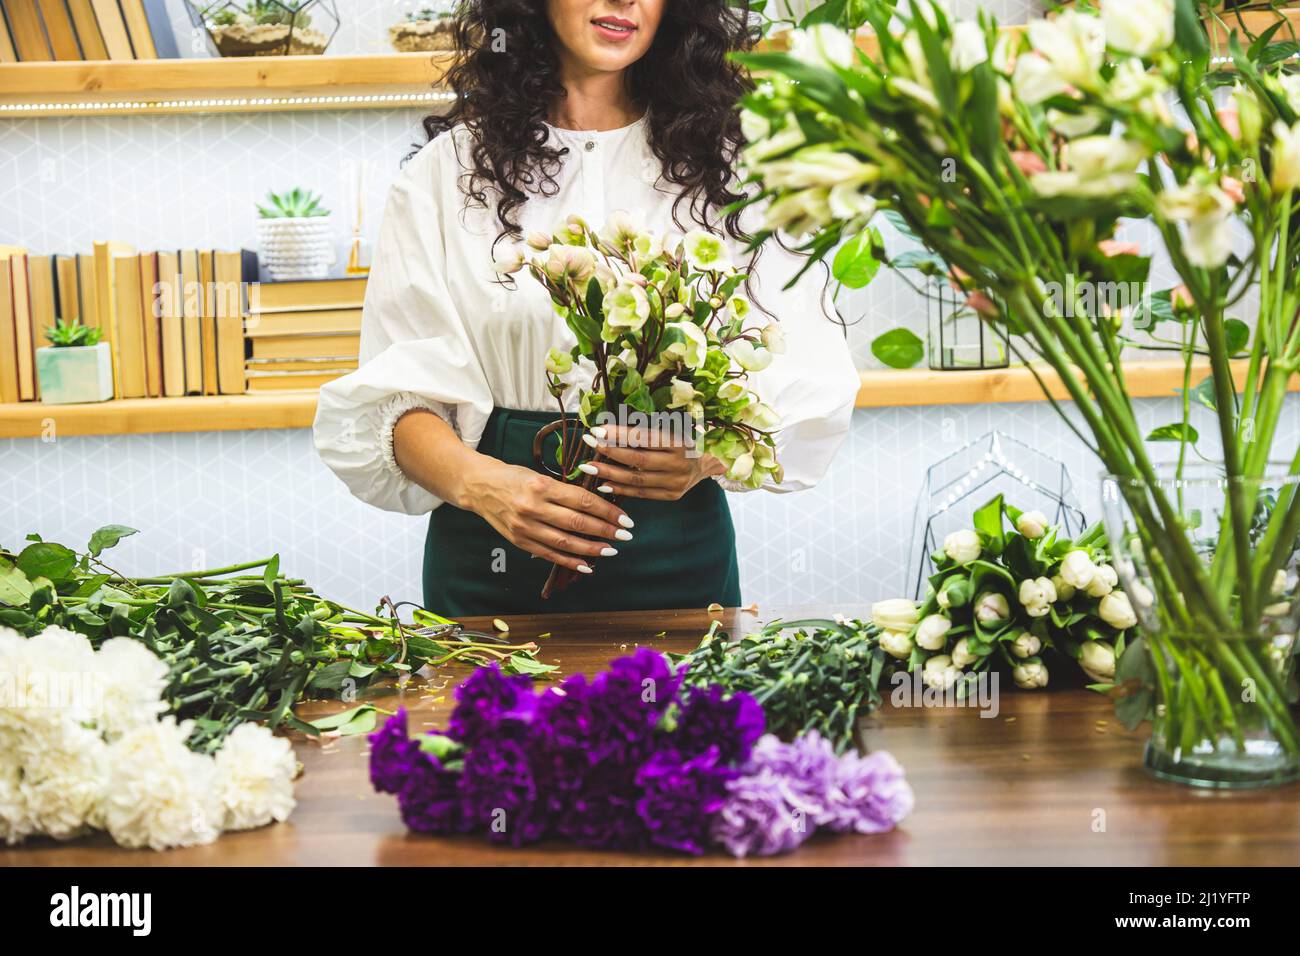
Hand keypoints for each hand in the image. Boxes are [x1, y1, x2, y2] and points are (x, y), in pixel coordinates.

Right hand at [462, 458, 635, 573]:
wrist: (479, 487)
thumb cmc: (515, 478)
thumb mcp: (539, 476)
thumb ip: (564, 491)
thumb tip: (597, 505)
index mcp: (541, 486)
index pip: (582, 501)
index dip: (606, 511)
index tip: (624, 519)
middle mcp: (532, 507)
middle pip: (576, 523)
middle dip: (604, 531)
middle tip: (624, 535)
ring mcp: (524, 527)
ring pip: (564, 542)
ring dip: (591, 549)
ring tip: (610, 550)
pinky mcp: (519, 541)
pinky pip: (549, 554)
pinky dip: (569, 561)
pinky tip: (586, 565)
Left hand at [580, 425, 725, 500]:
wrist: (709, 460)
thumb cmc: (684, 438)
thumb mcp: (670, 427)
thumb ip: (644, 430)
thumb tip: (608, 429)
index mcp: (678, 441)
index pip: (643, 438)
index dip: (619, 434)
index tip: (597, 430)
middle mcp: (679, 463)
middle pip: (637, 459)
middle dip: (609, 452)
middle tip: (588, 444)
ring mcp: (676, 482)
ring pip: (636, 479)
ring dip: (610, 473)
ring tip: (589, 467)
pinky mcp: (672, 495)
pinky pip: (641, 493)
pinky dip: (620, 489)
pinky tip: (603, 484)